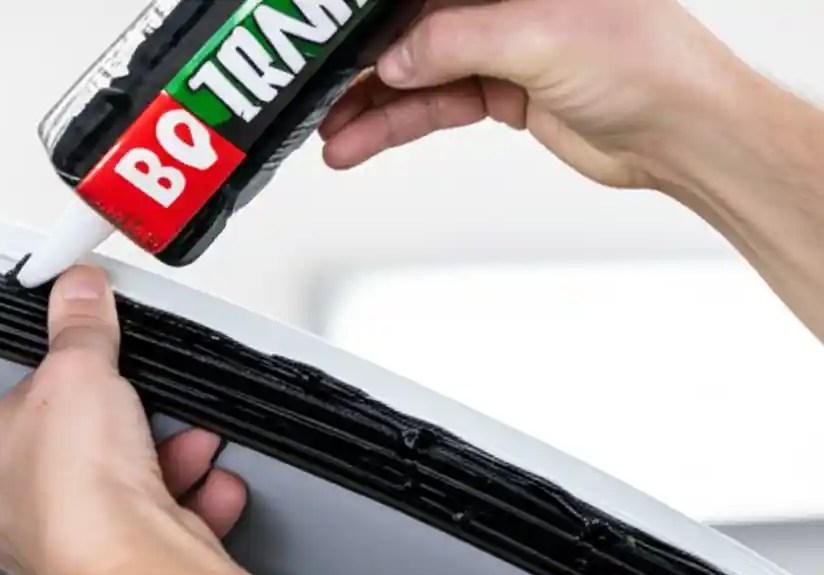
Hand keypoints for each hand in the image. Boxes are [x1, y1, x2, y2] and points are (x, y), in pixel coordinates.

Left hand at [0, 266, 247, 574]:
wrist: (130, 562)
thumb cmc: (76, 483)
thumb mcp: (77, 371)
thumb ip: (79, 328)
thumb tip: (77, 289)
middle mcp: (16, 513)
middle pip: (48, 457)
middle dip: (96, 431)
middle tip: (122, 406)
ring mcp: (67, 550)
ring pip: (112, 494)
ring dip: (159, 463)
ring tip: (188, 443)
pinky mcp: (119, 573)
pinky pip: (158, 526)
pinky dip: (192, 502)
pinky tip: (212, 485)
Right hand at [321, 0, 745, 188]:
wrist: (682, 131)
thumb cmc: (646, 62)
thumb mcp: (538, 37)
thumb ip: (455, 43)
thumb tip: (395, 56)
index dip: (375, 16)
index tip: (330, 36)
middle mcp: (504, 1)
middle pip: (412, 28)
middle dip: (362, 64)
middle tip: (314, 90)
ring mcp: (502, 45)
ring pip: (417, 73)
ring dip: (371, 105)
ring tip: (329, 133)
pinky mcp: (503, 90)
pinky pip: (435, 105)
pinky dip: (397, 124)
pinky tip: (361, 139)